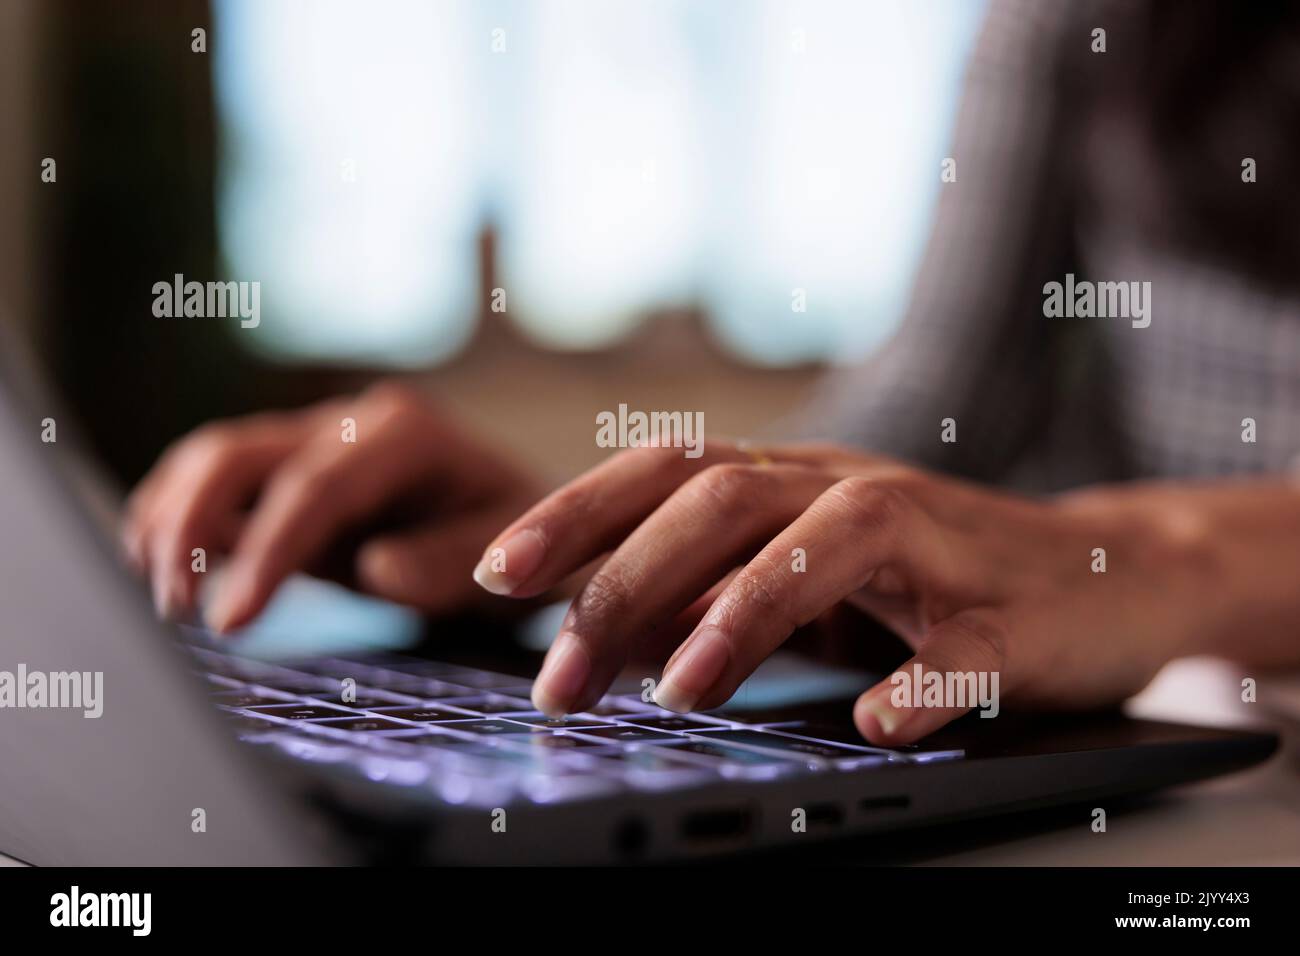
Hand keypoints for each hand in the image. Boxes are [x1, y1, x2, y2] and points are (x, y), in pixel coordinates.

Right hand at [122, 383, 540, 629]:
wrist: (530, 526)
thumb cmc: (527, 547)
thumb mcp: (518, 561)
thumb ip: (452, 562)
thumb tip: (377, 569)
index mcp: (407, 436)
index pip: (317, 486)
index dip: (266, 551)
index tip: (230, 621)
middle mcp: (352, 424)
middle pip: (240, 453)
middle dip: (192, 525)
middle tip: (173, 611)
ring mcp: (315, 439)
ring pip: (213, 457)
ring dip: (169, 519)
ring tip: (158, 597)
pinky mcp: (290, 469)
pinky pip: (214, 478)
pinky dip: (174, 515)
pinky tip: (153, 565)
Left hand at [473, 441, 1218, 744]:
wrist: (1108, 575)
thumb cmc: (930, 580)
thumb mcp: (802, 581)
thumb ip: (712, 595)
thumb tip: (602, 639)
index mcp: (793, 484)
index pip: (668, 473)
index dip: (580, 512)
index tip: (497, 573)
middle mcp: (852, 491)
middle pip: (725, 501)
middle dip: (630, 584)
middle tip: (560, 680)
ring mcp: (939, 546)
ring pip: (836, 543)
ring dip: (749, 613)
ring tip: (683, 693)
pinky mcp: (1015, 616)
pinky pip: (968, 645)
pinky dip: (921, 682)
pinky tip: (877, 721)